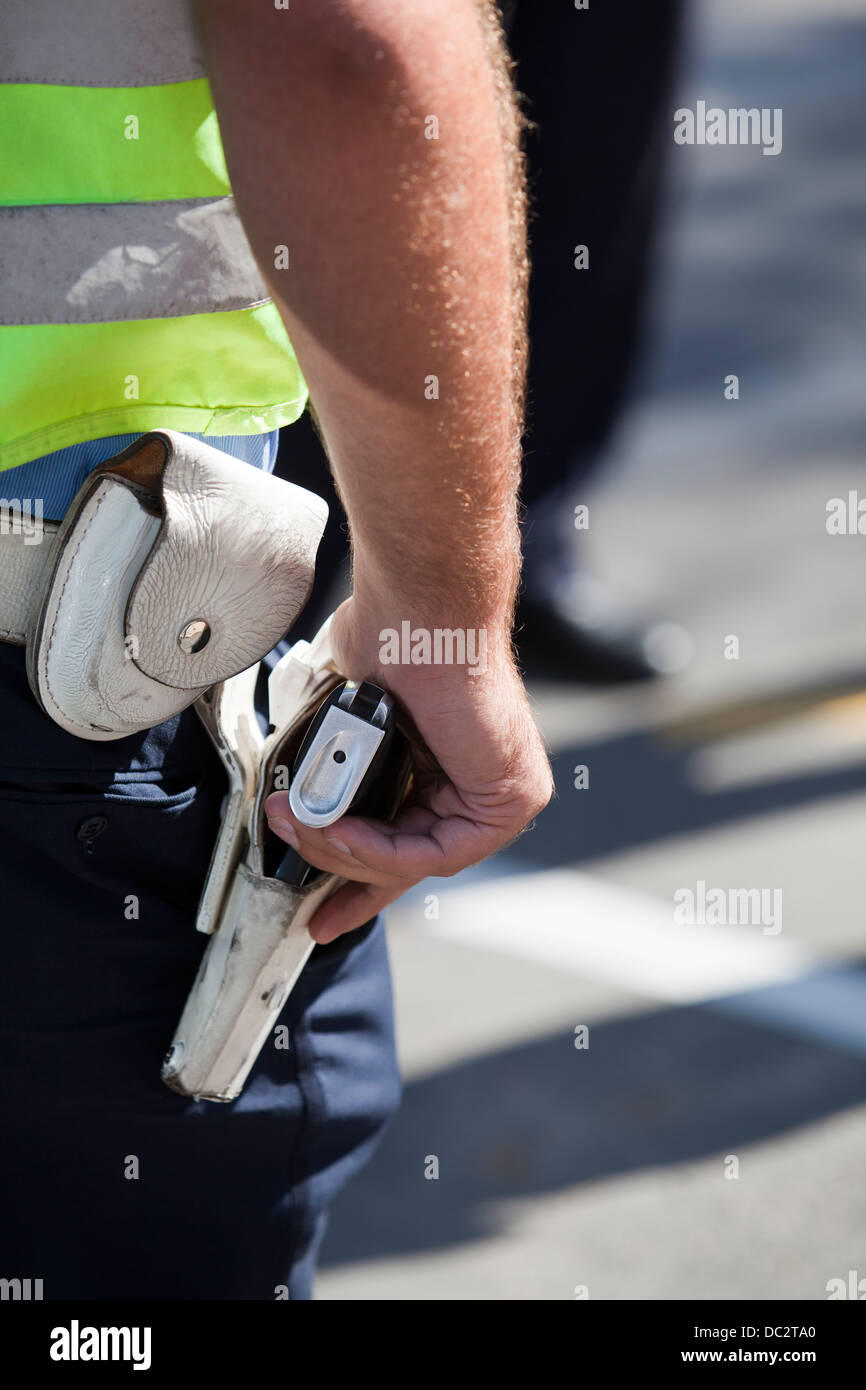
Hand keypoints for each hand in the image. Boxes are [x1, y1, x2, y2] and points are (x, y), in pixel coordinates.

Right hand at [264, 595, 553, 943]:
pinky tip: (337, 831)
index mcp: (452, 763)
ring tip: (297, 826)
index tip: (323, 910)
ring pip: (416, 860)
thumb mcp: (348, 718)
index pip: (408, 840)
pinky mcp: (508, 801)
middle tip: (313, 913)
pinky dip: (377, 850)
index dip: (361, 877)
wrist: (418, 612)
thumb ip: (333, 764)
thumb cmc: (388, 640)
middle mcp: (485, 782)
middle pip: (413, 858)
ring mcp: (503, 795)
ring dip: (345, 853)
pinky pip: (435, 853)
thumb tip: (297, 792)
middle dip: (355, 888)